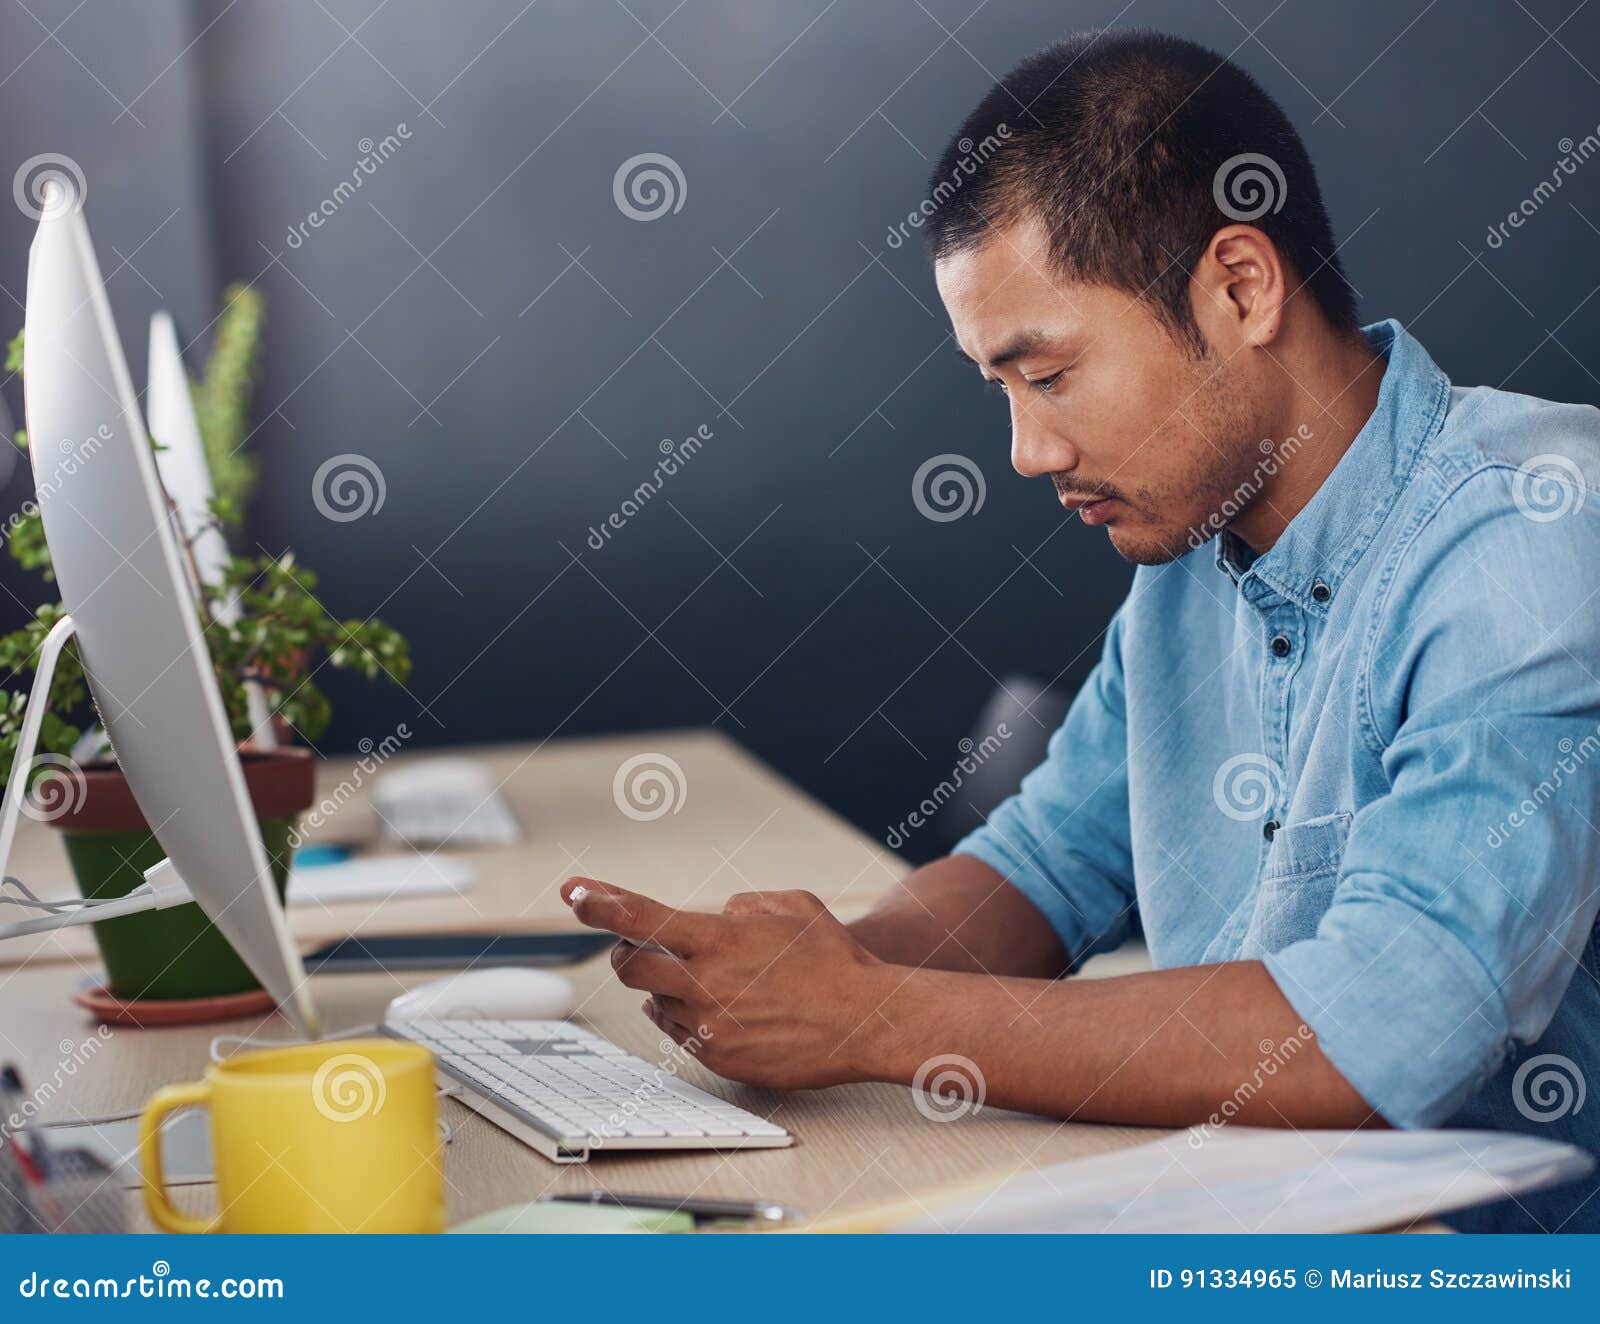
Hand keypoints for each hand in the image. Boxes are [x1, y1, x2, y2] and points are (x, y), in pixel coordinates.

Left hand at [560, 877, 888, 1089]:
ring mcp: (709, 1026)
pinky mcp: (719, 1058)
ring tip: (707, 976)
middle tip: (637, 944)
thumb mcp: (791, 906)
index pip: (640, 918)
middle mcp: (706, 984)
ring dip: (666, 985)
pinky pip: (679, 1033)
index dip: (599, 902)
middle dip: (626, 951)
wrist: (866, 1021)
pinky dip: (682, 1015)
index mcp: (719, 940)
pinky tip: (709, 1005)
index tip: (573, 891)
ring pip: (656, 1001)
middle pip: (629, 966)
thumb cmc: (834, 959)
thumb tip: (718, 917)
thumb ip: (743, 905)